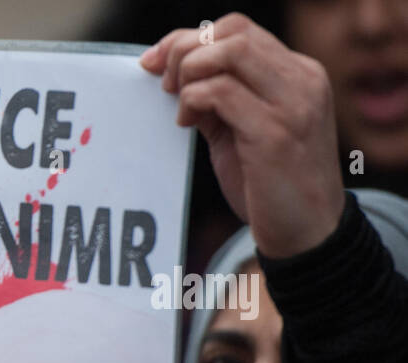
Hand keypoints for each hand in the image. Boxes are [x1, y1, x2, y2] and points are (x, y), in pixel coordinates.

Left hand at [140, 13, 345, 257]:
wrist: (306, 233)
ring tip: (178, 106)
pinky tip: (186, 124)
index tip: (155, 62)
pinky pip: (222, 93)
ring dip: (188, 73)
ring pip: (229, 52)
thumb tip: (175, 80)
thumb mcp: (243, 134)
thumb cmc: (272, 186)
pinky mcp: (275, 133)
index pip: (239, 30)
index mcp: (298, 74)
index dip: (190, 38)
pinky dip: (193, 101)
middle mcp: (303, 80)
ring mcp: (293, 104)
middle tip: (161, 84)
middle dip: (183, 50)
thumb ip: (219, 104)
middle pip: (232, 34)